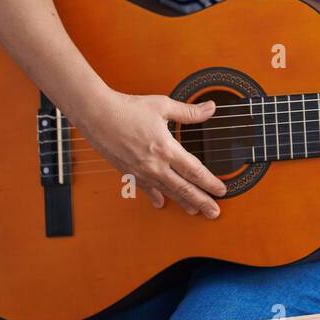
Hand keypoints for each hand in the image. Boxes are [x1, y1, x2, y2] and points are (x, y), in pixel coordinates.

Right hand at [77, 90, 225, 216]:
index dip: (210, 183)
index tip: (222, 190)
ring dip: (182, 203)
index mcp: (166, 148)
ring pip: (166, 192)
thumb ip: (189, 112)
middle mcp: (154, 165)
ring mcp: (140, 171)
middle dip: (202, 201)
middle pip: (184, 188)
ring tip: (195, 211)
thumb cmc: (128, 108)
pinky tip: (161, 204)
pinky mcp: (129, 172)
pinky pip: (145, 189)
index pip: (194, 171)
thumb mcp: (163, 106)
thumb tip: (211, 108)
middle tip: (214, 213)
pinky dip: (156, 197)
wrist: (97, 115)